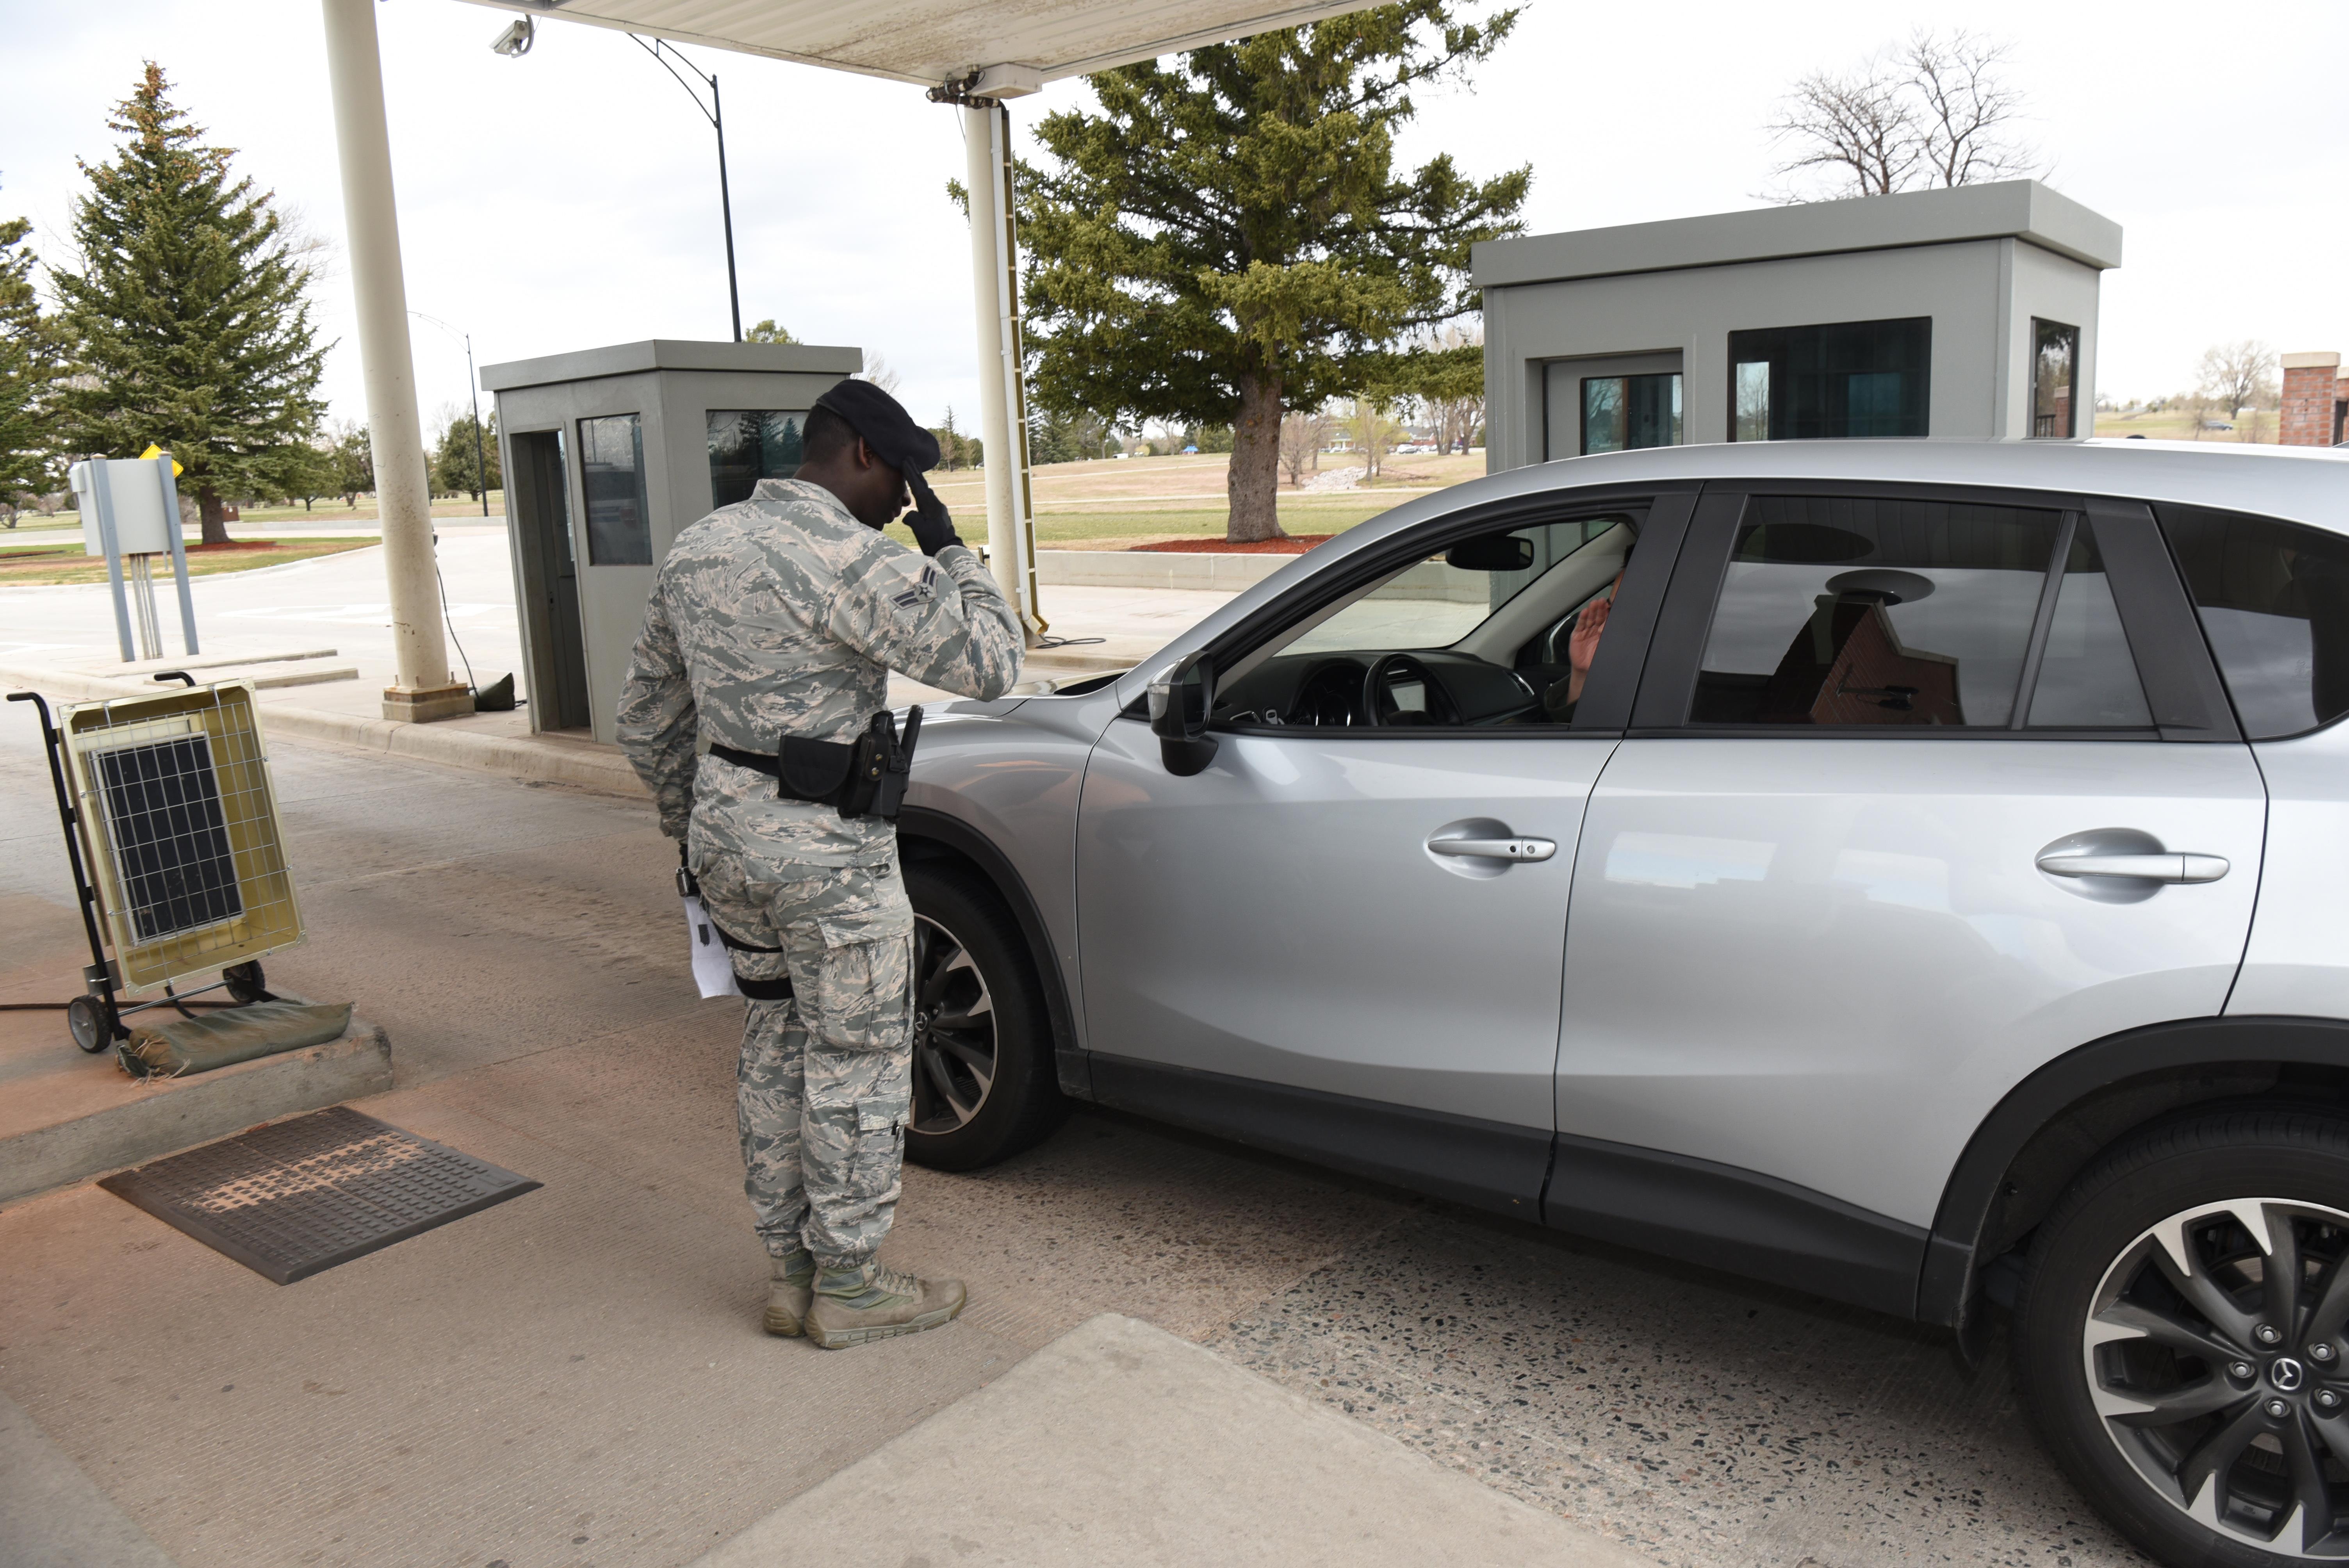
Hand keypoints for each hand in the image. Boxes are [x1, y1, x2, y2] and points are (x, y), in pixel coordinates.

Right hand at [902, 469, 962, 556]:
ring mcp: (939, 508)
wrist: (949, 550)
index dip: (911, 474)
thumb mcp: (919, 530)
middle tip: (910, 458)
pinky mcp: (940, 514)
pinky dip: (924, 490)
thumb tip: (908, 515)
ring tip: (915, 470)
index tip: (905, 461)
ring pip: (927, 490)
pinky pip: (929, 498)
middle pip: (923, 484)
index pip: (917, 486)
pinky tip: (922, 491)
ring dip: (920, 480)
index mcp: (929, 505)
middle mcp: (935, 504)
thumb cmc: (933, 542)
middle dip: (916, 471)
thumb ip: (912, 518)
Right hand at [1563, 591, 1611, 705]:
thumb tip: (1615, 626)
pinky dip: (1581, 619)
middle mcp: (1594, 631)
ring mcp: (1585, 632)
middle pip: (1597, 617)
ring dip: (1591, 611)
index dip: (1607, 612)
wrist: (1587, 670)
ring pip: (1588, 619)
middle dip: (1599, 609)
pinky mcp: (1576, 636)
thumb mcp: (1607, 646)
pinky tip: (1584, 612)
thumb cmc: (1598, 660)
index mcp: (1603, 632)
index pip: (1605, 619)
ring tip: (1594, 604)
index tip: (1609, 605)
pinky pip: (1580, 626)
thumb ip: (1609, 636)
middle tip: (1602, 602)